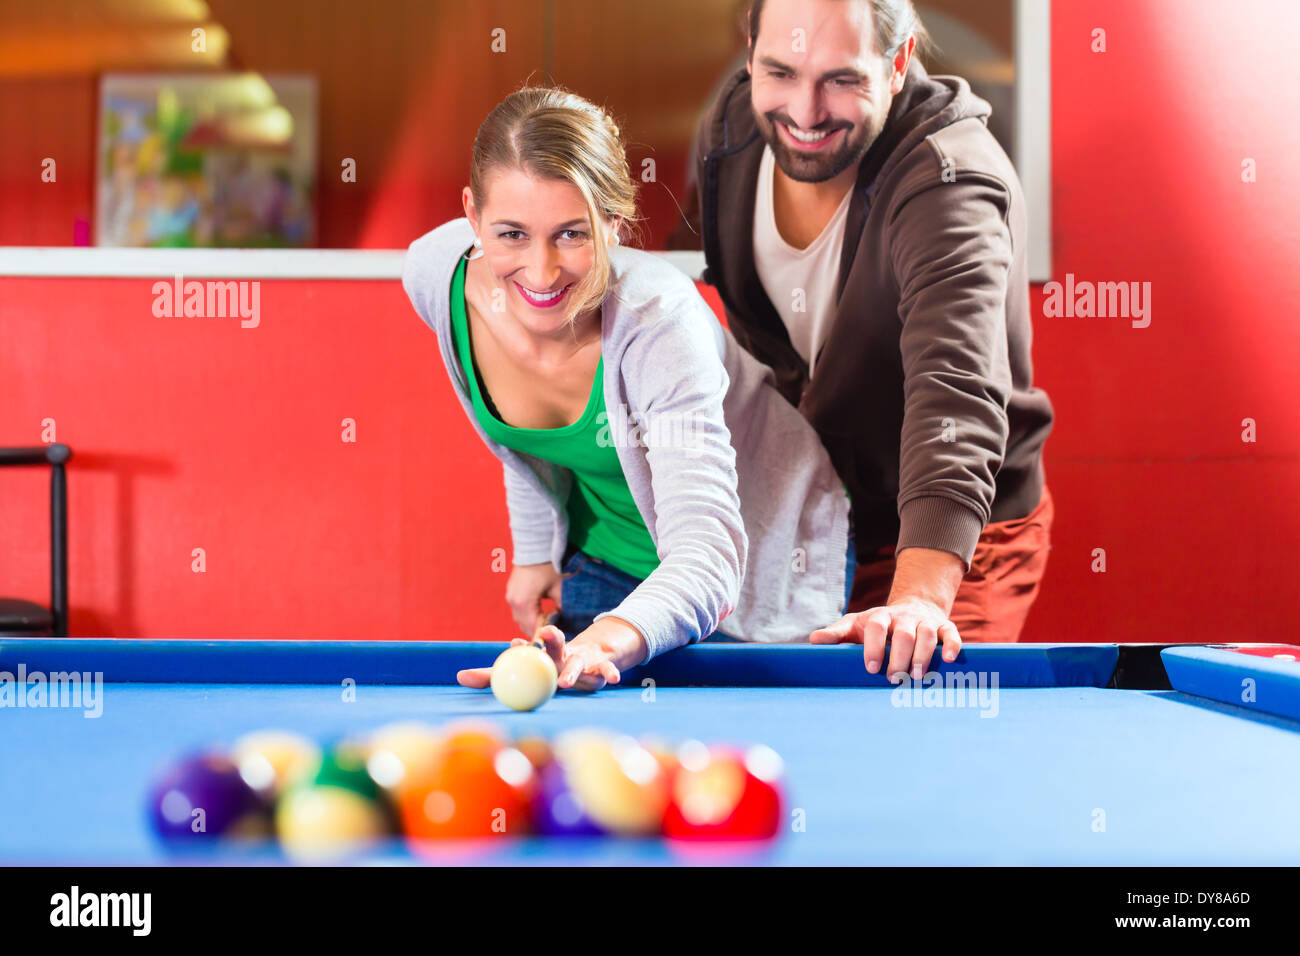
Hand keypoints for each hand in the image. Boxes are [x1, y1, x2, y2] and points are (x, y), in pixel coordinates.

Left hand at [456, 618, 648, 692]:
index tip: (514, 643)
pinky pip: (606, 671)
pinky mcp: (601, 668)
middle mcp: (563, 654)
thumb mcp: (524, 672)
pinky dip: (610, 673)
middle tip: (546, 635)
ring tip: (566, 682)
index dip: (523, 646)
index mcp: (542, 655)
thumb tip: (458, 677)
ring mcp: (583, 660)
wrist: (592, 659)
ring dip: (573, 671)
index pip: (531, 648)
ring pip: (579, 663)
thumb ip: (492, 677)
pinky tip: (613, 680)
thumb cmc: (550, 668)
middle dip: (552, 640)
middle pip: (556, 646)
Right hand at [504, 562, 561, 636]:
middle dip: (539, 630)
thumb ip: (561, 607)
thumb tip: (564, 620)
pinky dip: (528, 614)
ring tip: (549, 619)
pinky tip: (541, 611)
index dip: (545, 633)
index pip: (533, 628)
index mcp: (524, 603)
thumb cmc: (548, 565)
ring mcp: (510, 596)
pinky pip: (518, 610)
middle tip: (554, 629)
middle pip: (524, 626)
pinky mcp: (511, 591)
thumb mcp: (558, 588)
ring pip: (520, 619)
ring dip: (532, 623)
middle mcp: (513, 602)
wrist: (534, 546)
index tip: (557, 634)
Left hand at [810, 597, 960, 681]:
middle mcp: (904, 617)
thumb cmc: (879, 624)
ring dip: (923, 655)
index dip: (873, 646)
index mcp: (880, 616)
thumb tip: (813, 640)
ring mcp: (925, 621)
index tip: (871, 668)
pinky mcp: (944, 626)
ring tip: (916, 677)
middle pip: (903, 634)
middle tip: (893, 679)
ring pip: (927, 634)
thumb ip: (837, 632)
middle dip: (899, 656)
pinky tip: (949, 659)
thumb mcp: (856, 624)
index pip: (876, 627)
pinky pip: (951, 634)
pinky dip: (952, 645)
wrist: (914, 606)